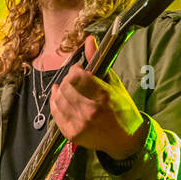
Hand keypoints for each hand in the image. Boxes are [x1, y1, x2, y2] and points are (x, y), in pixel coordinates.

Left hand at [50, 35, 146, 159]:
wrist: (125, 139)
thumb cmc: (122, 109)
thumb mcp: (113, 83)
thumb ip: (98, 61)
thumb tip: (89, 40)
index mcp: (103, 95)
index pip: (76, 75)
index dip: (75, 70)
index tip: (79, 71)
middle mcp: (90, 110)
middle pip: (65, 87)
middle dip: (68, 81)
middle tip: (74, 81)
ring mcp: (80, 124)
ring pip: (58, 100)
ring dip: (60, 92)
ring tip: (67, 90)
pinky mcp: (72, 134)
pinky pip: (55, 114)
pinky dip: (55, 104)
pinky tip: (60, 99)